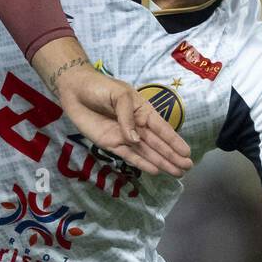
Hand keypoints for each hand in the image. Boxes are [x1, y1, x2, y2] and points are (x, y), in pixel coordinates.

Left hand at [56, 64, 191, 177]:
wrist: (75, 90)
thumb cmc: (100, 87)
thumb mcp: (120, 95)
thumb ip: (127, 117)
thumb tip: (135, 139)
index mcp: (143, 111)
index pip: (162, 128)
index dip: (174, 141)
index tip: (187, 153)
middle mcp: (136, 126)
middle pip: (157, 144)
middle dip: (172, 156)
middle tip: (187, 169)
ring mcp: (124, 136)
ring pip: (146, 152)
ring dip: (161, 162)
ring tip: (176, 173)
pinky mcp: (109, 143)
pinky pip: (128, 155)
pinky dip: (140, 163)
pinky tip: (154, 170)